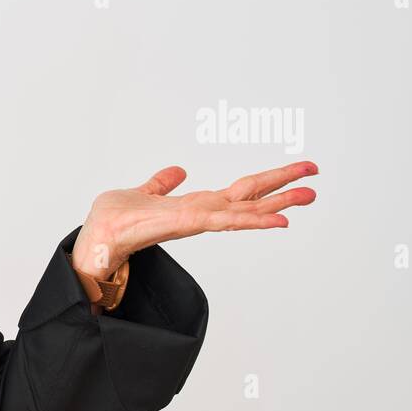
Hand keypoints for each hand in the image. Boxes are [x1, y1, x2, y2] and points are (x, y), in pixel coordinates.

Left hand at [70, 160, 318, 278]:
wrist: (94, 239)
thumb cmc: (112, 220)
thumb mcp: (141, 193)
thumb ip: (161, 184)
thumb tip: (178, 171)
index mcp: (194, 206)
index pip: (237, 194)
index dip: (265, 185)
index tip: (294, 175)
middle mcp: (200, 214)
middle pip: (249, 199)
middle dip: (282, 191)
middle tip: (316, 183)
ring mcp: (197, 221)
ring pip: (245, 210)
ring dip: (277, 204)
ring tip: (309, 197)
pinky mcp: (187, 224)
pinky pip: (225, 220)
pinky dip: (252, 218)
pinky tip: (278, 219)